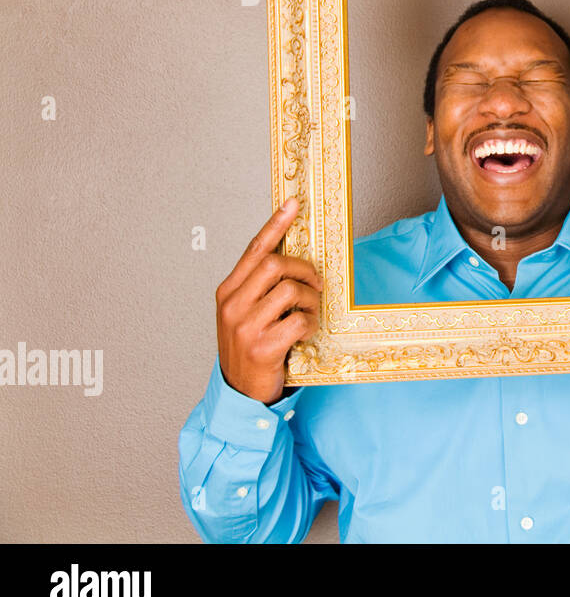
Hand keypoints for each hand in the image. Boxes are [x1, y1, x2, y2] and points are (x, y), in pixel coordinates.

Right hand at [215, 197, 321, 404]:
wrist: (239, 392)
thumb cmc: (248, 347)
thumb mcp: (245, 313)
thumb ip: (259, 287)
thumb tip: (289, 259)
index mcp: (227, 292)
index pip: (254, 249)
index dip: (276, 224)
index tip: (294, 204)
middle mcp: (232, 306)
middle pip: (275, 265)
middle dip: (303, 270)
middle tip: (315, 285)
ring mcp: (245, 327)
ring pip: (290, 291)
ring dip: (309, 301)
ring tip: (308, 314)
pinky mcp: (263, 347)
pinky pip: (299, 321)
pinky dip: (310, 325)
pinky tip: (305, 334)